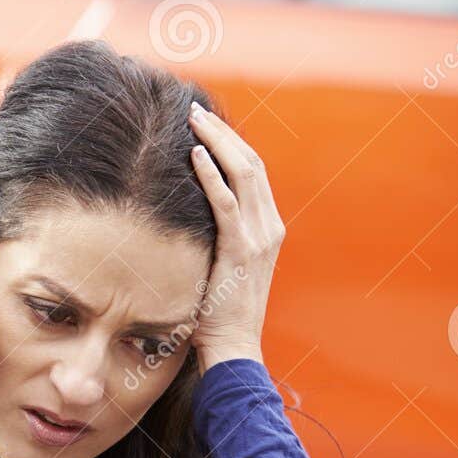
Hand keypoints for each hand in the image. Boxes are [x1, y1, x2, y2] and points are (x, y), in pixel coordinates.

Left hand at [186, 102, 283, 372]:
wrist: (233, 347)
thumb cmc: (218, 312)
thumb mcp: (222, 267)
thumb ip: (217, 239)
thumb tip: (188, 217)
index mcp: (268, 228)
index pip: (253, 172)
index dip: (231, 144)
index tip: (205, 125)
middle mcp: (269, 227)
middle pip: (251, 163)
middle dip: (223, 133)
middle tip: (194, 111)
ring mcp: (259, 238)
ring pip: (243, 173)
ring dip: (217, 142)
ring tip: (192, 120)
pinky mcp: (240, 251)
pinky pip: (227, 204)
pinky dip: (211, 175)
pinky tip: (195, 155)